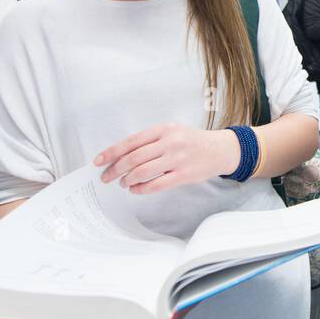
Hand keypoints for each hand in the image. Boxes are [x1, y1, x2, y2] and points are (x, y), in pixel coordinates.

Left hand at [94, 123, 240, 194]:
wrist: (220, 149)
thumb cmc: (192, 141)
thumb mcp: (172, 132)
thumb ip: (150, 141)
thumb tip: (122, 155)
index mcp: (164, 129)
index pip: (131, 141)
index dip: (112, 152)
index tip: (99, 161)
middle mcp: (170, 142)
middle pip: (134, 158)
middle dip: (115, 169)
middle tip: (106, 177)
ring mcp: (177, 159)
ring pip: (143, 172)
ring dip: (127, 179)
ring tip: (122, 183)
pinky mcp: (183, 175)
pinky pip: (156, 185)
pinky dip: (141, 189)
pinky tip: (135, 189)